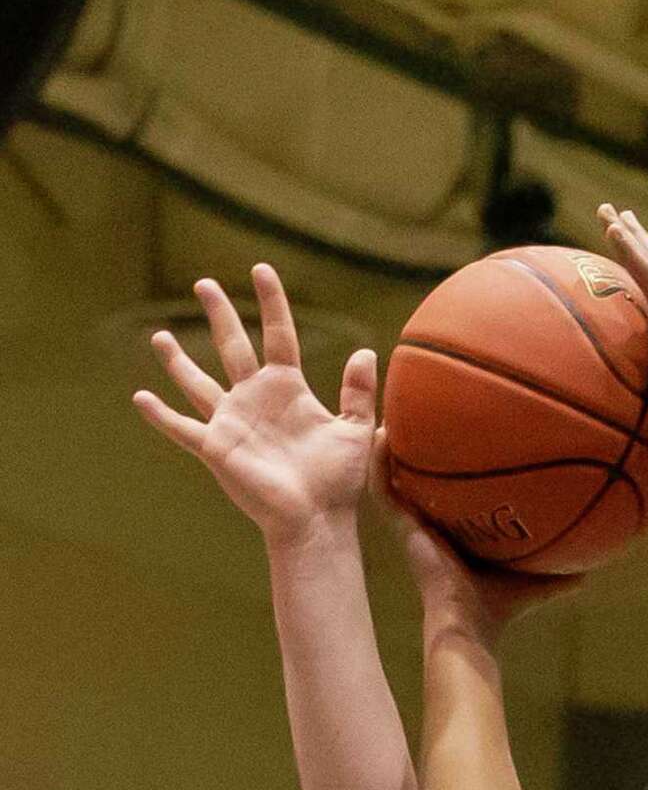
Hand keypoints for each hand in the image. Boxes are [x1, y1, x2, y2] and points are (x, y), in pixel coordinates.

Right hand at [133, 265, 376, 541]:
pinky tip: (139, 397)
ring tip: (159, 335)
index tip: (261, 270)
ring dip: (178, 360)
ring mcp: (232, 421)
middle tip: (204, 283)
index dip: (271, 303)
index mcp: (288, 389)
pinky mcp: (217, 447)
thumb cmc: (338, 481)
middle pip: (233, 346)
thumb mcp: (355, 431)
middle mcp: (255, 399)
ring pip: (198, 382)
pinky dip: (160, 415)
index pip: (278, 335)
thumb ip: (358, 392)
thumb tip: (365, 350)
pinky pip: (182, 428)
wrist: (317, 520)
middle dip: (219, 315)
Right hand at [374, 431, 580, 643]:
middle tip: (421, 416)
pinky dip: (379, 462)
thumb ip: (561, 573)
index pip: (454, 498)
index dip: (452, 474)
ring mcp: (414, 524)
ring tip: (392, 415)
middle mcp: (435, 525)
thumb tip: (594, 569)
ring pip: (394, 479)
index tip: (459, 442)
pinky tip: (380, 435)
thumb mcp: (537, 582)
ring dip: (391, 450)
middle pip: (422, 482)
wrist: (469, 622)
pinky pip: (383, 488)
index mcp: (460, 534)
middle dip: (418, 452)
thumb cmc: (501, 607)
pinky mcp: (401, 526)